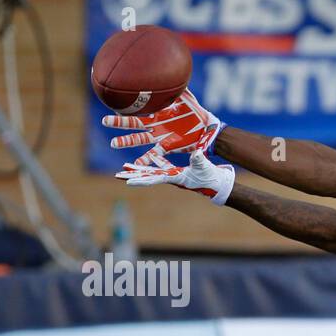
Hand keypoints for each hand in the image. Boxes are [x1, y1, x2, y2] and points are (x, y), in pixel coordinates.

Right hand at [103, 88, 224, 157]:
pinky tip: (137, 164)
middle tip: (104, 121)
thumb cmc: (195, 111)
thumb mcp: (186, 97)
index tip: (113, 103)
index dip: (127, 106)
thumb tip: (172, 70)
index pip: (138, 108)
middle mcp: (155, 124)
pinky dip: (146, 158)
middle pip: (133, 123)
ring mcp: (160, 136)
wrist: (206, 128)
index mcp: (157, 112)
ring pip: (139, 139)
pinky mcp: (168, 146)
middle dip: (119, 123)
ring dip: (127, 141)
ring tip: (114, 143)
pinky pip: (155, 153)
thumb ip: (177, 87)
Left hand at [115, 148, 235, 205]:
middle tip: (117, 175)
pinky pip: (161, 165)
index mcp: (174, 177)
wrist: (217, 182)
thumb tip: (196, 152)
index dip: (142, 180)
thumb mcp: (204, 167)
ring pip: (151, 171)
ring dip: (138, 169)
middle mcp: (170, 177)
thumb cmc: (211, 177)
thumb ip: (199, 160)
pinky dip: (153, 161)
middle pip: (147, 176)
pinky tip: (146, 158)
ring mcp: (172, 174)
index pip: (155, 178)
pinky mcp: (176, 170)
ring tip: (124, 168)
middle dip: (133, 176)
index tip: (128, 182)